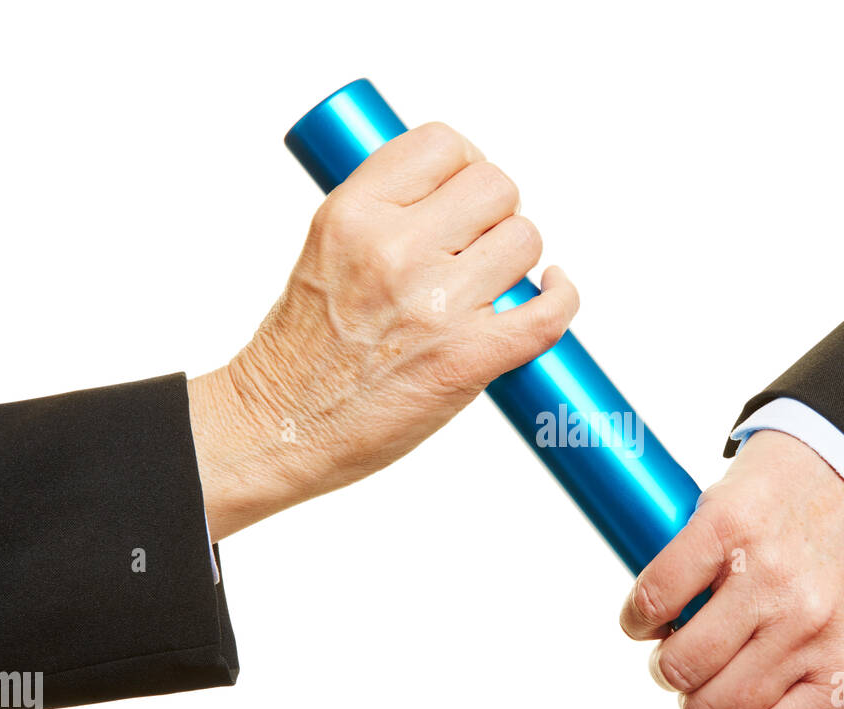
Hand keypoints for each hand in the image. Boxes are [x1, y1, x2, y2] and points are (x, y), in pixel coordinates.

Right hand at [187, 122, 577, 539]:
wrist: (282, 427)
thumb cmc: (304, 346)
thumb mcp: (326, 248)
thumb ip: (383, 212)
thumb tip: (457, 189)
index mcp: (354, 214)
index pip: (443, 145)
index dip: (465, 164)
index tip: (461, 193)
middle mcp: (395, 251)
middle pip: (496, 186)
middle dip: (495, 212)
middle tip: (476, 246)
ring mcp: (436, 306)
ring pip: (525, 239)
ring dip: (518, 258)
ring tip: (489, 284)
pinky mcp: (469, 358)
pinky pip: (549, 310)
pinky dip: (561, 297)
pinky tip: (551, 290)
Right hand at [619, 429, 843, 708]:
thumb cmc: (838, 573)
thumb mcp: (843, 647)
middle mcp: (812, 625)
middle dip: (691, 702)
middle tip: (702, 674)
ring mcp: (767, 575)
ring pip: (678, 665)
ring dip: (663, 662)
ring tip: (678, 641)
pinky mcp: (724, 527)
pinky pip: (654, 600)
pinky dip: (639, 617)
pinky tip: (652, 614)